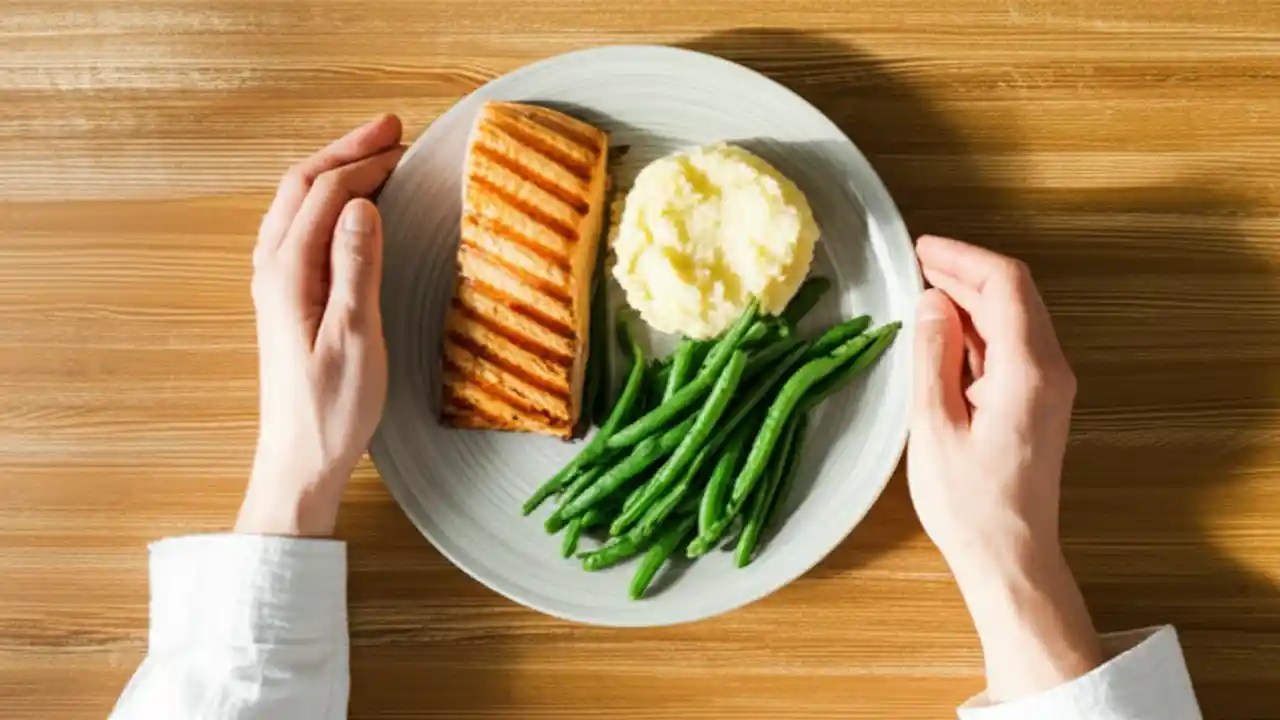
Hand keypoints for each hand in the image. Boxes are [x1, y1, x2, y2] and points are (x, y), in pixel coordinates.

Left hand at [236, 115, 404, 536]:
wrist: (299, 458)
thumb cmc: (333, 407)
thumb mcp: (356, 336)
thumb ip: (358, 267)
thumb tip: (363, 206)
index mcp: (289, 273)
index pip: (325, 194)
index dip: (363, 162)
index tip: (404, 143)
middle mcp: (273, 268)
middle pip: (303, 186)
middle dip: (345, 151)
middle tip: (390, 129)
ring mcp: (275, 282)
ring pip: (298, 204)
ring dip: (334, 170)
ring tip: (374, 154)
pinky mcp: (286, 297)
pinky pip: (300, 227)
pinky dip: (327, 200)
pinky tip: (349, 205)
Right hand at [908, 235, 1101, 701]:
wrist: (1011, 557)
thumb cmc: (967, 502)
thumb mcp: (934, 426)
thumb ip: (933, 357)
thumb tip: (933, 302)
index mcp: (1027, 370)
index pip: (1005, 285)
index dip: (963, 257)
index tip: (920, 249)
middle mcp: (1049, 370)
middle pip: (1015, 295)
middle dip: (966, 271)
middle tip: (915, 263)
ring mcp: (1049, 387)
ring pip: (1015, 319)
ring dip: (972, 298)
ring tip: (922, 291)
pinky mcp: (1039, 403)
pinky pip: (1013, 347)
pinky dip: (979, 329)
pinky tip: (944, 333)